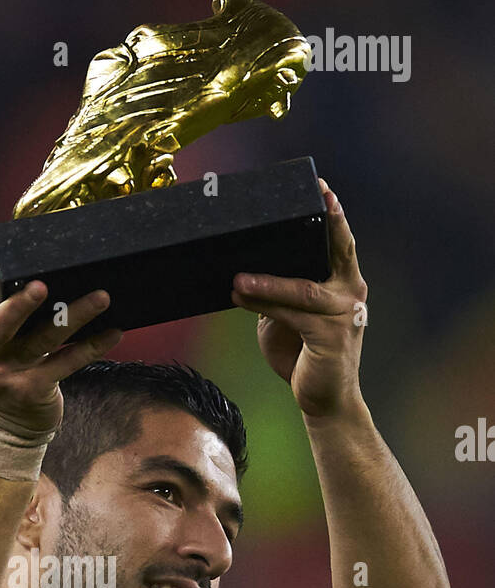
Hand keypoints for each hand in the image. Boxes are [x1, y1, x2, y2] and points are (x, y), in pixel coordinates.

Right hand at [0, 236, 122, 433]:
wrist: (0, 429)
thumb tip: (33, 269)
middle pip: (0, 324)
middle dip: (21, 305)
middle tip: (42, 286)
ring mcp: (7, 375)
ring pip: (44, 340)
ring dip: (75, 316)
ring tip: (101, 297)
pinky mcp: (33, 390)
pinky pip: (67, 364)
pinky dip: (92, 346)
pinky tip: (113, 332)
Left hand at [230, 179, 367, 417]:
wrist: (324, 401)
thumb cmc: (304, 355)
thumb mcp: (287, 317)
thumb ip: (276, 293)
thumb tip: (241, 270)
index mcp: (344, 282)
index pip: (340, 242)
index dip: (333, 214)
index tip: (321, 187)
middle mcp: (351, 293)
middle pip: (338, 249)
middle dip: (328, 221)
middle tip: (316, 195)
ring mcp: (344, 314)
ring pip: (302, 289)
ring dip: (266, 282)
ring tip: (236, 278)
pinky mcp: (331, 337)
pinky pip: (292, 314)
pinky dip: (264, 305)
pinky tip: (240, 296)